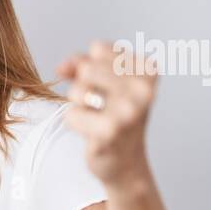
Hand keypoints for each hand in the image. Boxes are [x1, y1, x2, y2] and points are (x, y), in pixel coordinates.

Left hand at [56, 39, 158, 193]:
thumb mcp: (104, 80)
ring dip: (79, 105)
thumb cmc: (113, 114)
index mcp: (148, 70)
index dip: (92, 66)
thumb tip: (62, 68)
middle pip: (87, 69)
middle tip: (100, 105)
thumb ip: (81, 63)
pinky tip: (93, 133)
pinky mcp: (110, 132)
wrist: (124, 161)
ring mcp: (128, 111)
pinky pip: (71, 114)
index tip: (106, 86)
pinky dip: (76, 123)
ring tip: (97, 117)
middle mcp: (143, 89)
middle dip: (85, 87)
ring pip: (77, 90)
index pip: (99, 48)